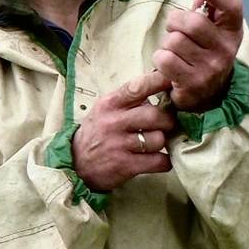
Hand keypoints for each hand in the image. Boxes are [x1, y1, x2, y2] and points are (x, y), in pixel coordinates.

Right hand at [72, 71, 177, 192]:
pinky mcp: (125, 166)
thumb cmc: (97, 132)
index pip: (137, 88)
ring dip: (162, 142)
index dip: (158, 82)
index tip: (173, 81)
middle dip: (168, 120)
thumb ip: (129, 99)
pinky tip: (159, 159)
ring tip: (155, 143)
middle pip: (155, 115)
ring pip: (158, 139)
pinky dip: (164, 161)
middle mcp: (114, 122)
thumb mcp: (106, 109)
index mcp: (110, 104)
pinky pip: (158, 162)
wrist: (76, 164)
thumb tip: (160, 88)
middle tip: (166, 124)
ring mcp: (119, 145)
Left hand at [154, 0, 242, 110]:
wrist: (209, 96)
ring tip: (174, 51)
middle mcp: (226, 50)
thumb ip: (208, 10)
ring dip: (167, 43)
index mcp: (233, 31)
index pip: (231, 4)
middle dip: (175, 21)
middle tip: (174, 28)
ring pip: (174, 41)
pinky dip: (160, 58)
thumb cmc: (206, 54)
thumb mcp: (214, 32)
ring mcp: (210, 68)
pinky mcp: (193, 84)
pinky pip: (165, 59)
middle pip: (192, 22)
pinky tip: (169, 65)